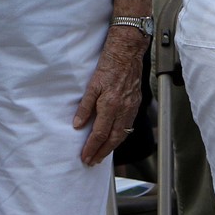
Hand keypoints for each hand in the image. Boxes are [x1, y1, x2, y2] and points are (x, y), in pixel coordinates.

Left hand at [73, 25, 146, 165]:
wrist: (127, 52)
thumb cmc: (109, 64)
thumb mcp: (92, 84)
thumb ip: (85, 106)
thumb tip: (78, 125)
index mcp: (110, 105)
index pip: (100, 134)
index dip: (92, 148)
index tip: (85, 157)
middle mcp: (123, 110)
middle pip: (112, 139)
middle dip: (102, 152)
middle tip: (92, 162)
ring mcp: (131, 108)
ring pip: (122, 134)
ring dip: (112, 147)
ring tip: (102, 154)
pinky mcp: (136, 103)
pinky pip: (129, 126)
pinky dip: (121, 136)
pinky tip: (115, 137)